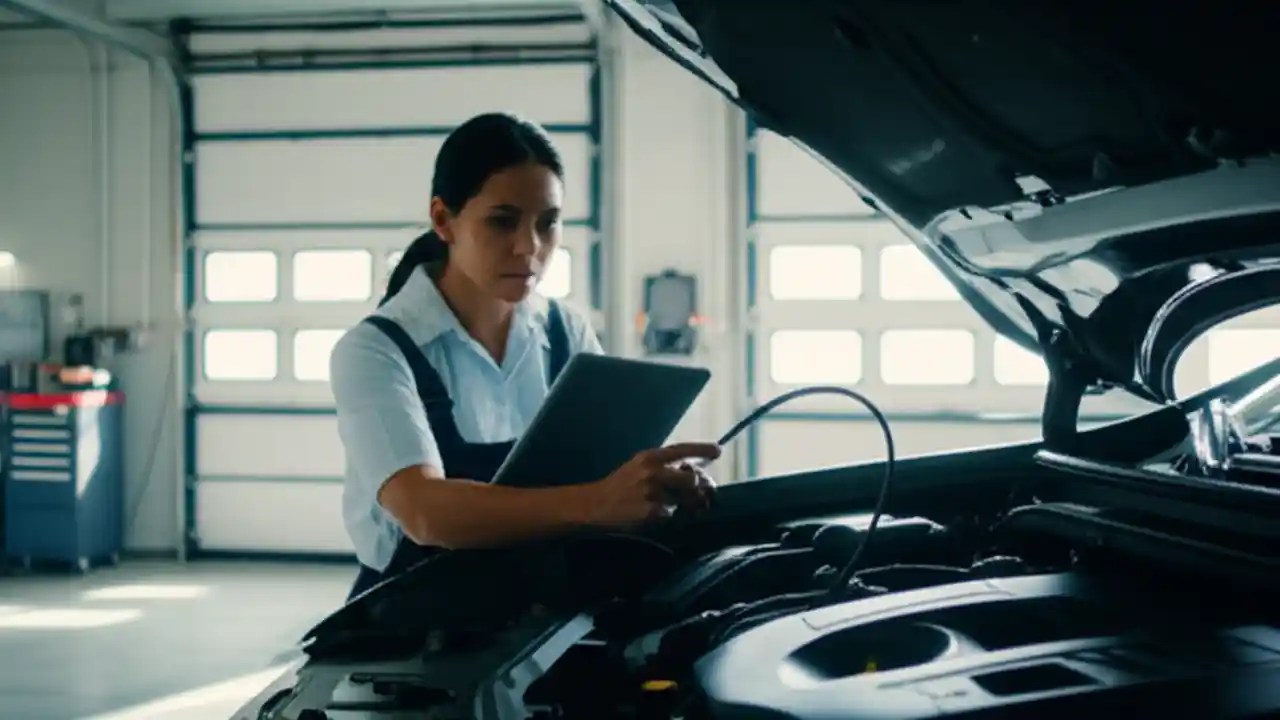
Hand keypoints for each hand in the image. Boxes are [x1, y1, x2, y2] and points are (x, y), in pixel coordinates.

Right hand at [576, 442, 721, 529]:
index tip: (718, 451)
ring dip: (687, 504)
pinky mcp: (650, 512)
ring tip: (680, 506)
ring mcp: (652, 492)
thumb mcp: (638, 467)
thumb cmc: (620, 486)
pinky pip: (672, 515)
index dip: (701, 449)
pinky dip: (669, 516)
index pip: (681, 449)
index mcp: (649, 457)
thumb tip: (694, 472)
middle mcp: (652, 472)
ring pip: (685, 498)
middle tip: (704, 494)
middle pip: (692, 478)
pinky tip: (657, 515)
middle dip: (700, 487)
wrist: (595, 505)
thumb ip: (664, 467)